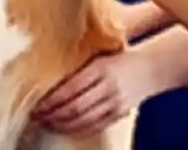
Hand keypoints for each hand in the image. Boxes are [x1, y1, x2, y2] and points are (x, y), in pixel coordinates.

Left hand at [32, 49, 157, 137]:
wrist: (150, 68)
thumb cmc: (120, 58)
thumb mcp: (98, 56)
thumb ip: (79, 67)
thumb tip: (48, 75)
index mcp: (100, 68)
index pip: (70, 89)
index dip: (51, 101)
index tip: (37, 105)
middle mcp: (108, 87)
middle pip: (75, 107)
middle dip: (53, 115)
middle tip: (37, 116)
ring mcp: (115, 103)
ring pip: (84, 120)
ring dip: (62, 125)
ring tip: (47, 123)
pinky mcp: (119, 114)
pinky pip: (95, 127)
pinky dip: (78, 130)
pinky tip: (65, 128)